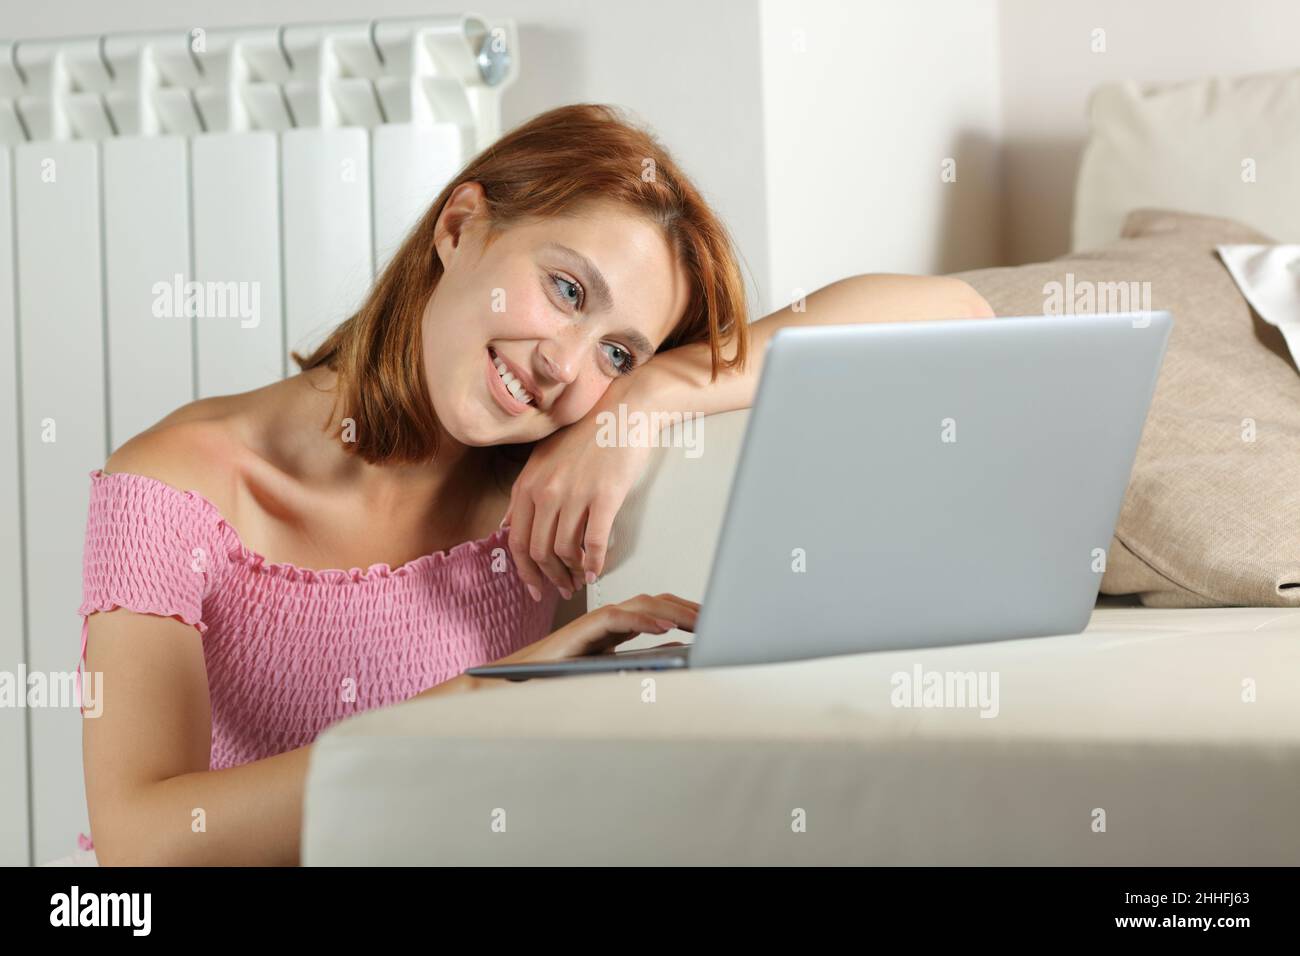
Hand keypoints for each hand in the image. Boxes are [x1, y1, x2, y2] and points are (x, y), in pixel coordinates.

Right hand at [491, 593, 697, 666]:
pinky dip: (642, 621)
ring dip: (672, 612)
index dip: (685, 611)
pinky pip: (618, 618)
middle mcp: (611, 619)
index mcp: (619, 627)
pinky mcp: (584, 628)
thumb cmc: (561, 674)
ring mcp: (597, 621)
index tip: (711, 620)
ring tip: (696, 622)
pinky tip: (662, 629)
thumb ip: (643, 655)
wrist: (521, 680)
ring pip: (642, 605)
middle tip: (713, 619)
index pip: (659, 610)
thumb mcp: (614, 668)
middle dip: (686, 609)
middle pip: (655, 603)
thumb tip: (677, 647)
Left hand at [503, 376, 654, 600]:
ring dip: (572, 573)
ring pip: (564, 551)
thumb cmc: (587, 433)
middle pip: (539, 551)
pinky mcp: (604, 497)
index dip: (524, 571)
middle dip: (550, 578)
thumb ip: (524, 492)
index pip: (516, 540)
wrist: (623, 411)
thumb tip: (508, 523)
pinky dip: (594, 563)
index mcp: (527, 483)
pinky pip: (594, 543)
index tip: (533, 587)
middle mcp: (546, 491)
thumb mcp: (543, 459)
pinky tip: (597, 569)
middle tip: (562, 589)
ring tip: (580, 580)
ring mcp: (574, 494)